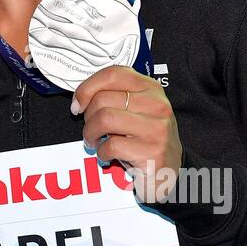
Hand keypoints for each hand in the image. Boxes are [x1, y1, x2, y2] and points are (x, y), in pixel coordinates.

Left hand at [71, 65, 181, 203]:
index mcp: (150, 88)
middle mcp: (157, 104)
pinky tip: (107, 155)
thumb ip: (113, 96)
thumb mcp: (134, 110)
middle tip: (91, 129)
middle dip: (88, 116)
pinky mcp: (152, 151)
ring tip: (94, 141)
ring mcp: (157, 128)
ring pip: (105, 119)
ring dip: (91, 133)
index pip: (113, 74)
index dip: (87, 88)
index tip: (78, 104)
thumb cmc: (144, 138)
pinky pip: (111, 145)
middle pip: (103, 99)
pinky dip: (101, 152)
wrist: (168, 171)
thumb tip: (80, 99)